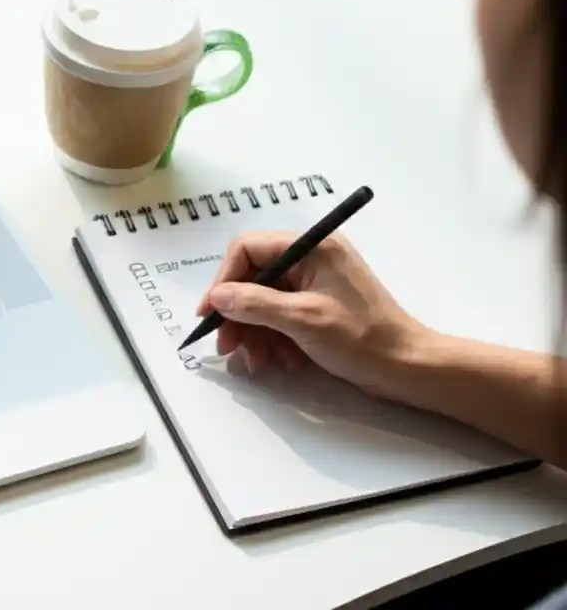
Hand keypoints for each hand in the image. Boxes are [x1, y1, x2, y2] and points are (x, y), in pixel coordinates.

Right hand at [195, 231, 426, 400]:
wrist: (407, 368)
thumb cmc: (361, 338)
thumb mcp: (302, 319)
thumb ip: (254, 304)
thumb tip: (217, 298)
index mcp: (310, 248)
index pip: (247, 249)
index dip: (224, 280)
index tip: (210, 314)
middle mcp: (310, 259)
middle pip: (252, 279)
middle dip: (237, 315)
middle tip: (227, 347)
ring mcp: (314, 284)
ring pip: (262, 302)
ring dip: (254, 333)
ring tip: (258, 362)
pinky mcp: (317, 307)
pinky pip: (280, 317)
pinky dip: (273, 339)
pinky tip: (280, 362)